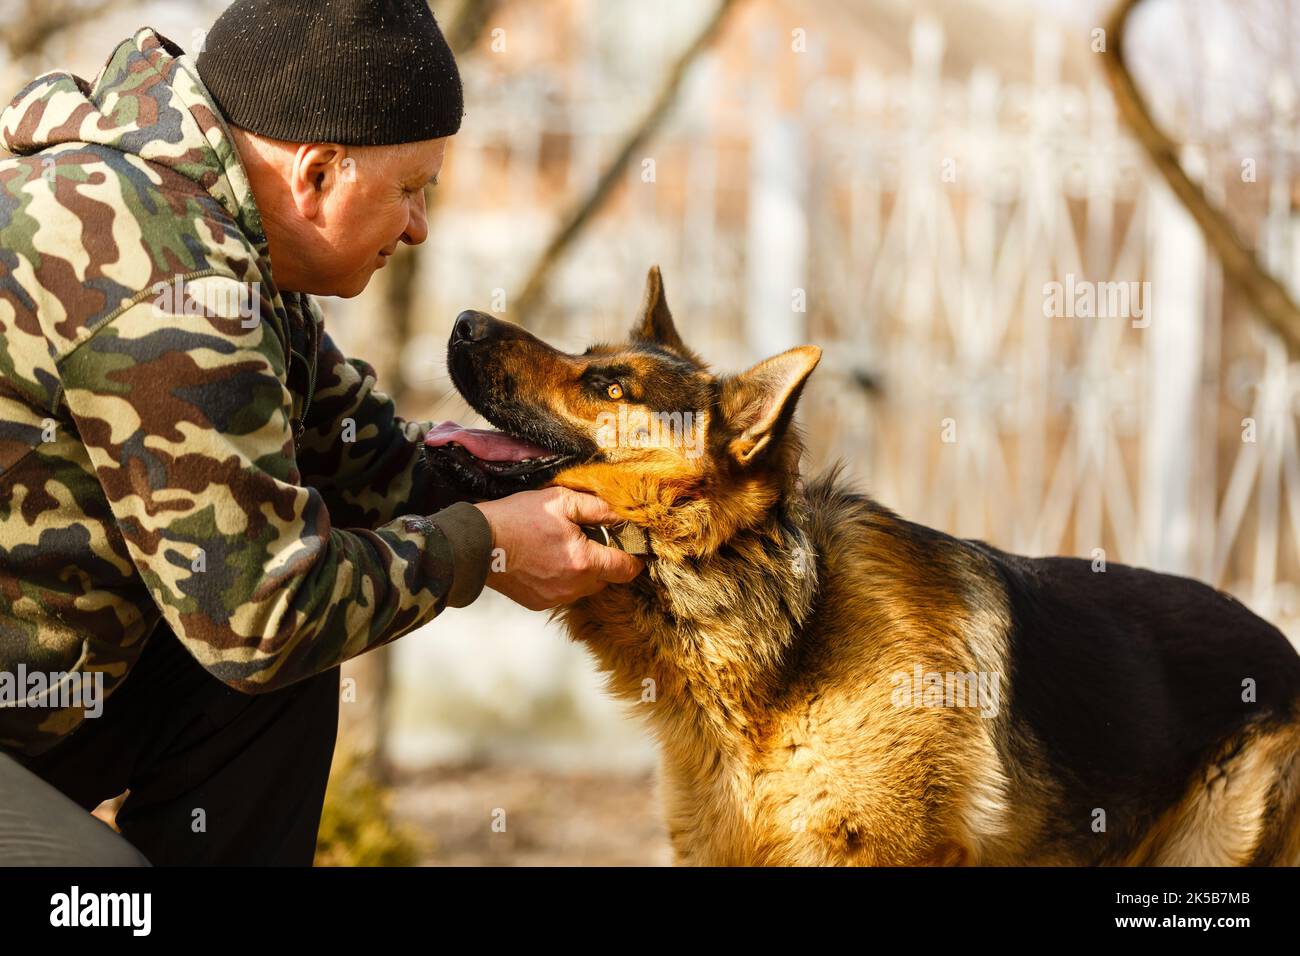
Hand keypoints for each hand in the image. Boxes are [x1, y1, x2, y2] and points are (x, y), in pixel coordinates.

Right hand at [474, 488, 644, 610]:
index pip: (626, 569)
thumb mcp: (560, 501)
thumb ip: (598, 508)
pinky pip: (564, 593)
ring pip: (585, 587)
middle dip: (604, 560)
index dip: (633, 556)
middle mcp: (573, 587)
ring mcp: (556, 598)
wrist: (477, 543)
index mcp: (584, 562)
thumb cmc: (518, 518)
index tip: (629, 544)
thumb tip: (623, 515)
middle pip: (607, 579)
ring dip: (583, 571)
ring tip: (563, 547)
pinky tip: (546, 560)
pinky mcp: (539, 603)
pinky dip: (562, 579)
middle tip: (588, 538)